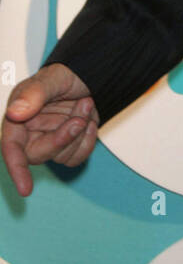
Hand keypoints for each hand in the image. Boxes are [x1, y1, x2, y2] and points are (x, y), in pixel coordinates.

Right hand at [1, 64, 99, 195]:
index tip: (26, 190)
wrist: (90, 76)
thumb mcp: (52, 78)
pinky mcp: (68, 145)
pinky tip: (89, 119)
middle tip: (80, 119)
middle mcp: (31, 133)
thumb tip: (14, 113)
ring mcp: (50, 140)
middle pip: (39, 155)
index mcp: (18, 118)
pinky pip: (78, 156)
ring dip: (79, 132)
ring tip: (86, 104)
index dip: (16, 169)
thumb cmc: (66, 74)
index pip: (11, 147)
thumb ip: (33, 95)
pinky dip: (88, 139)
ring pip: (62, 156)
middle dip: (62, 139)